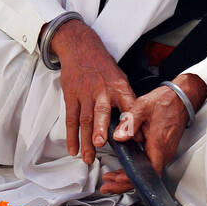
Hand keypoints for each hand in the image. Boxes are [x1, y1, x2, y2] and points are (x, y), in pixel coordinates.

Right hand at [52, 19, 135, 164]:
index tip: (136, 138)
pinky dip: (71, 136)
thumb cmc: (102, 67)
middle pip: (101, 111)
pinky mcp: (71, 96)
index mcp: (118, 87)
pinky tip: (73, 149)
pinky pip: (70, 119)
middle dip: (100, 128)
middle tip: (101, 144)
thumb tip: (136, 125)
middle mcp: (102, 91)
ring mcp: (85, 94)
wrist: (81, 48)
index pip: (128, 105)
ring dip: (85, 140)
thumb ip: (127, 101)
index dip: (132, 122)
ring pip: (84, 119)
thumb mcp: (120, 78)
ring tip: (88, 157)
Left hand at [97, 83, 192, 194]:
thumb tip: (119, 137)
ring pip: (147, 173)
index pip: (146, 172)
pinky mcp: (164, 149)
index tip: (115, 180)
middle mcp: (164, 152)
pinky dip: (137, 169)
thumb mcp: (142, 107)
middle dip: (124, 183)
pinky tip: (126, 167)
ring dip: (129, 177)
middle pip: (145, 177)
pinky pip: (150, 165)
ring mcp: (165, 152)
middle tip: (108, 185)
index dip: (130, 180)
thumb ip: (129, 123)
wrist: (181, 97)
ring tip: (112, 177)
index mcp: (158, 144)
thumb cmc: (166, 101)